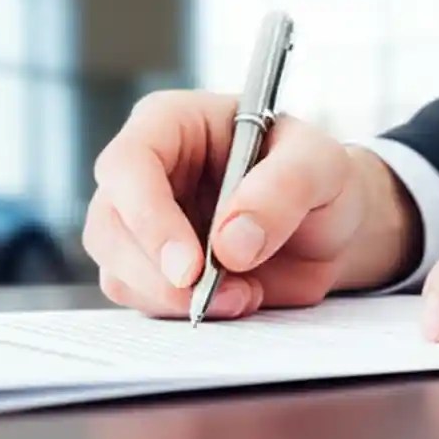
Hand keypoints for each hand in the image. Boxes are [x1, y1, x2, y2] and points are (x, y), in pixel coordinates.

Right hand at [84, 91, 421, 318]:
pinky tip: (235, 300)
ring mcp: (143, 227)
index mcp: (171, 125)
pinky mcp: (153, 271)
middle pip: (108, 225)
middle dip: (155, 273)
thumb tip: (232, 242)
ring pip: (118, 271)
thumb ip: (284, 190)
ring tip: (243, 294)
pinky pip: (144, 301)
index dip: (148, 216)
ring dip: (174, 299)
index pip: (129, 164)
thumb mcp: (321, 165)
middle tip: (213, 296)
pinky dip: (184, 313)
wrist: (329, 229)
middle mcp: (145, 174)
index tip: (189, 266)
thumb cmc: (318, 178)